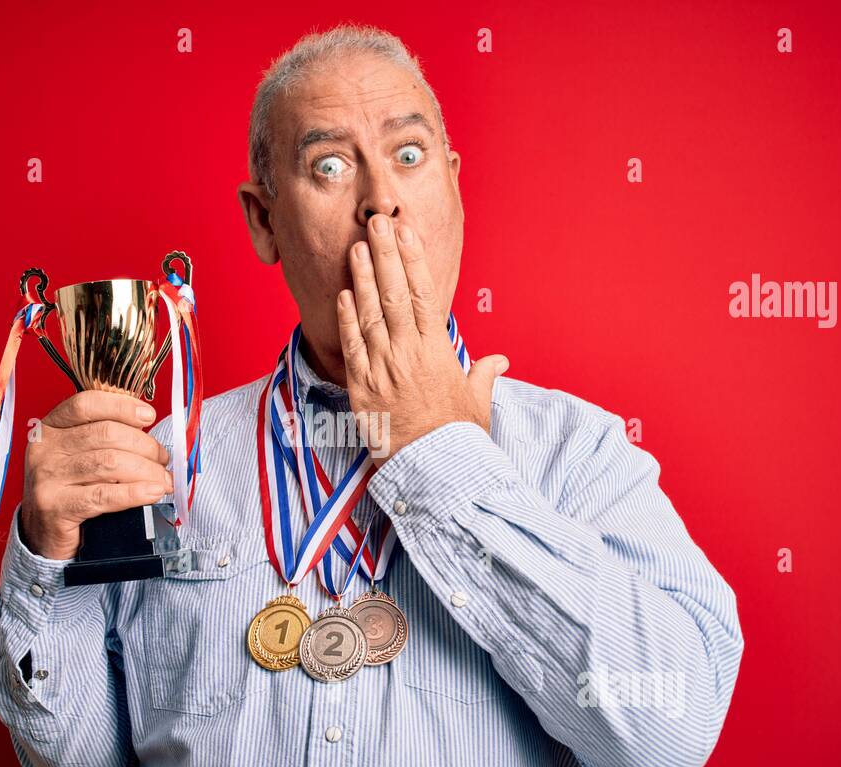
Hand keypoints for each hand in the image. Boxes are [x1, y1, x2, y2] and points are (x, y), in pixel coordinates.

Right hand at [20, 390, 172, 559]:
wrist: (42, 535)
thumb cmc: (69, 491)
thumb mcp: (77, 456)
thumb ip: (104, 438)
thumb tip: (148, 429)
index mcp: (50, 428)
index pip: (86, 404)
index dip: (121, 406)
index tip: (149, 415)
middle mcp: (45, 449)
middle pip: (106, 434)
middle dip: (145, 446)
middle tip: (163, 460)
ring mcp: (47, 478)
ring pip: (109, 463)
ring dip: (146, 470)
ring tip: (163, 480)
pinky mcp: (56, 507)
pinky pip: (103, 496)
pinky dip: (134, 493)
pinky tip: (152, 493)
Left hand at [336, 213, 507, 464]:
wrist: (434, 469)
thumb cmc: (458, 437)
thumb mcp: (477, 402)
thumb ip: (483, 375)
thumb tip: (498, 361)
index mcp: (437, 351)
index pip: (423, 294)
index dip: (412, 260)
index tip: (405, 233)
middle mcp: (408, 353)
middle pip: (393, 293)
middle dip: (384, 255)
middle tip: (376, 223)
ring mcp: (382, 368)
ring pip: (369, 314)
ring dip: (362, 278)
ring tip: (357, 247)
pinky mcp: (362, 388)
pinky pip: (352, 347)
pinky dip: (346, 319)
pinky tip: (342, 294)